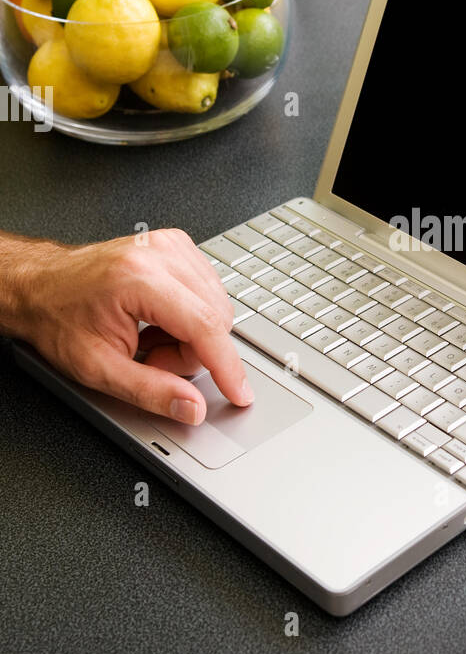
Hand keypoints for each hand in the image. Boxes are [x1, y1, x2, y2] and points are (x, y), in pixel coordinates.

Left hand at [2, 229, 251, 424]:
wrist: (39, 286)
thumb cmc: (58, 318)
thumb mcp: (98, 368)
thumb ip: (151, 392)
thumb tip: (191, 408)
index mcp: (140, 280)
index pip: (205, 328)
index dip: (228, 368)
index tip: (240, 393)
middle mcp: (160, 255)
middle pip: (216, 319)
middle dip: (191, 352)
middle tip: (152, 359)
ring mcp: (171, 245)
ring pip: (217, 306)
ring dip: (191, 334)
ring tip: (150, 338)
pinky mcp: (176, 245)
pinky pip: (208, 290)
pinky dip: (189, 315)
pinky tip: (158, 320)